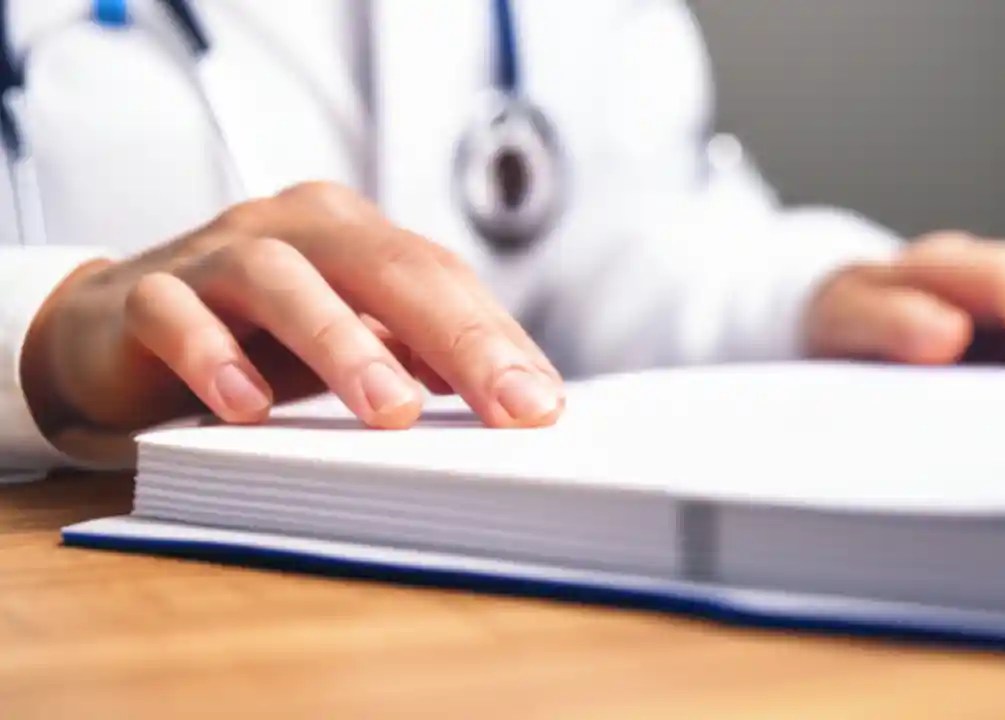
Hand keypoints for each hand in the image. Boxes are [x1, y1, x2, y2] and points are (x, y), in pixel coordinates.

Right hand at [22, 182, 564, 452]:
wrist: (115, 330)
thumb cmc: (256, 338)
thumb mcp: (347, 340)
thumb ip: (417, 354)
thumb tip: (519, 400)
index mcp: (352, 233)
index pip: (440, 275)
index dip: (495, 338)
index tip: (543, 405)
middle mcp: (292, 228)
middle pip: (385, 266)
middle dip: (455, 339)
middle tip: (508, 407)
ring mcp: (216, 255)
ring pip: (284, 281)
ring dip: (342, 344)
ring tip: (392, 412)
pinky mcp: (146, 295)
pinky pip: (178, 316)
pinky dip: (214, 359)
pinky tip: (247, 410)